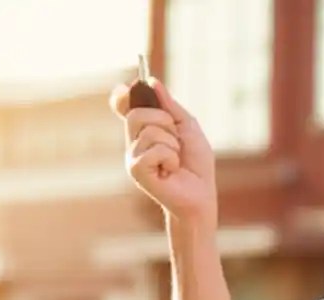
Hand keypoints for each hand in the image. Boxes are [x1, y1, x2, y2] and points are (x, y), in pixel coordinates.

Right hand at [110, 78, 217, 226]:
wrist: (201, 195)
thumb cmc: (196, 165)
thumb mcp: (188, 129)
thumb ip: (170, 107)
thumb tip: (152, 81)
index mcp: (144, 131)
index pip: (124, 106)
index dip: (123, 96)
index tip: (128, 88)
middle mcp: (134, 142)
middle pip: (137, 113)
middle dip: (164, 121)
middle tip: (176, 140)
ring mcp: (132, 157)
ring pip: (149, 131)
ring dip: (172, 143)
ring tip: (176, 160)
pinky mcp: (135, 170)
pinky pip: (153, 150)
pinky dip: (170, 158)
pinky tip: (171, 170)